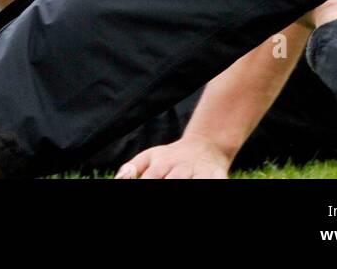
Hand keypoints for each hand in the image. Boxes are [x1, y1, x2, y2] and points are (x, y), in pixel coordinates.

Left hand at [115, 137, 230, 179]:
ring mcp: (198, 172)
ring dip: (183, 183)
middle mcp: (179, 168)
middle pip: (172, 180)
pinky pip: (212, 182)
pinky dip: (206, 182)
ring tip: (178, 185)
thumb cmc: (171, 157)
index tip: (138, 188)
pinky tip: (203, 183)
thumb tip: (119, 178)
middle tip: (160, 191)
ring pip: (190, 181)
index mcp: (161, 163)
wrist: (206, 145)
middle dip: (166, 185)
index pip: (151, 177)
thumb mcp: (150, 157)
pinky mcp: (216, 176)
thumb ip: (133, 167)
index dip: (145, 183)